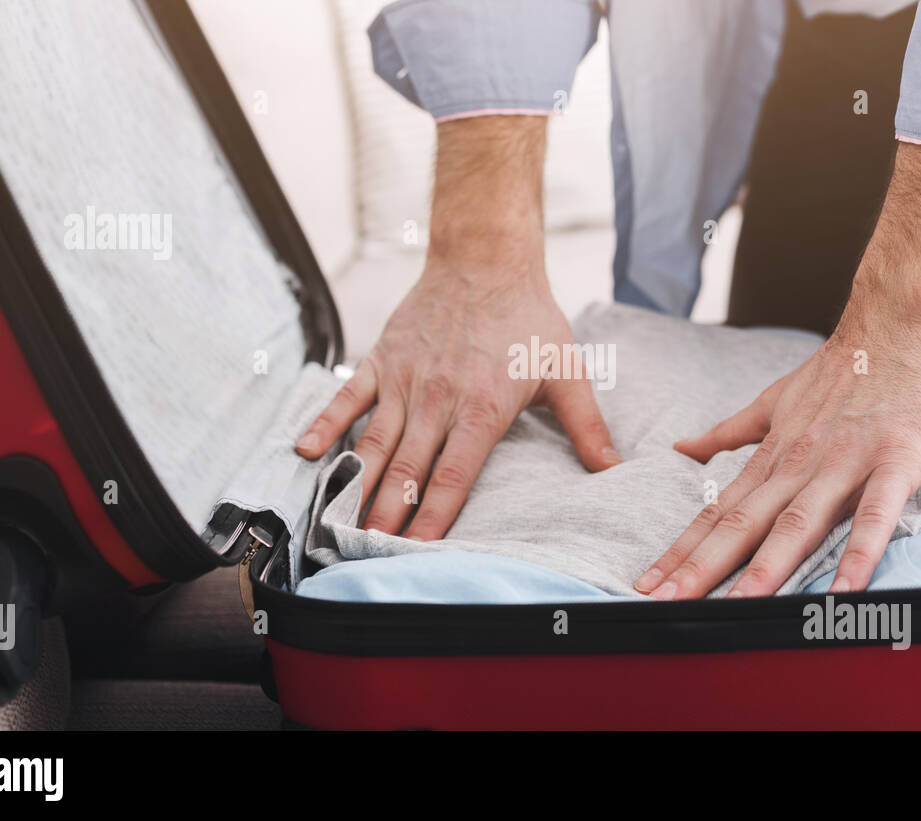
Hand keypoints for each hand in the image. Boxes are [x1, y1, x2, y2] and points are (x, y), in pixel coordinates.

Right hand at [295, 264, 619, 539]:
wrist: (486, 258)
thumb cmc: (529, 319)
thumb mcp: (567, 373)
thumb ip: (587, 428)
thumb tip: (615, 471)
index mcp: (482, 409)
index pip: (453, 477)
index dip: (434, 519)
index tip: (418, 554)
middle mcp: (438, 399)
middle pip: (407, 470)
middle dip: (386, 517)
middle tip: (367, 555)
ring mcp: (405, 379)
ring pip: (375, 442)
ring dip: (356, 485)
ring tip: (338, 524)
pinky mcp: (382, 358)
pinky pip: (347, 396)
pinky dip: (325, 423)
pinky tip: (305, 453)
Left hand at [635, 300, 920, 598]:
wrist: (901, 317)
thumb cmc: (845, 364)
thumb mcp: (775, 398)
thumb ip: (730, 431)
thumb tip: (682, 449)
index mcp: (773, 455)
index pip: (717, 511)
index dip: (682, 550)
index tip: (650, 582)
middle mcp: (800, 463)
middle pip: (742, 525)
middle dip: (702, 569)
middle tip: (666, 605)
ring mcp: (845, 463)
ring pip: (797, 525)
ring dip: (765, 570)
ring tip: (736, 610)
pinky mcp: (895, 461)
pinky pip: (874, 516)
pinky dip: (858, 555)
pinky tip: (843, 593)